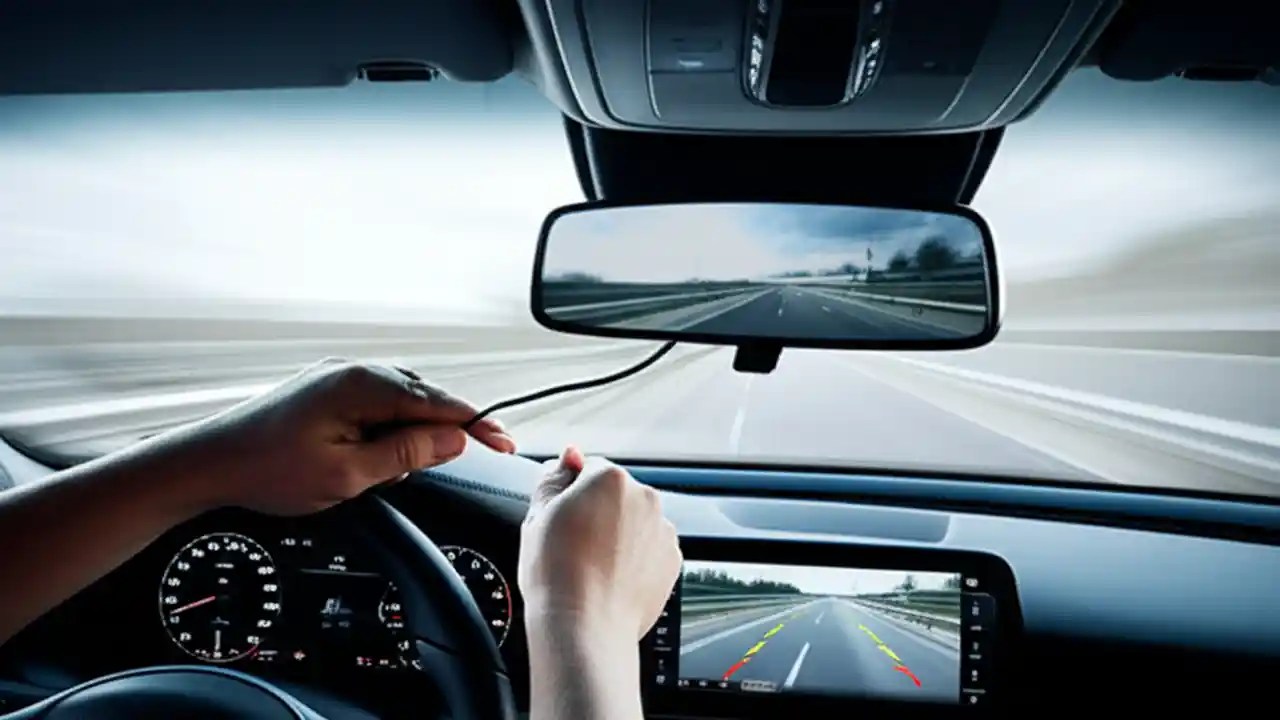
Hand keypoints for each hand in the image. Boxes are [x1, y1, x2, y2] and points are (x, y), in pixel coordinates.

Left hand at [172, 358, 515, 515]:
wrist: (208, 462)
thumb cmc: (268, 470)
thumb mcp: (348, 473)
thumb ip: (406, 453)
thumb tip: (453, 438)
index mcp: (362, 386)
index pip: (439, 402)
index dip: (476, 424)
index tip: (504, 442)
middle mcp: (353, 372)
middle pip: (423, 397)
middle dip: (446, 427)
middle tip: (471, 455)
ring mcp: (337, 378)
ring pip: (400, 400)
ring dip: (414, 429)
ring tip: (405, 465)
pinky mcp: (325, 390)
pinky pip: (375, 402)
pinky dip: (390, 425)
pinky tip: (381, 451)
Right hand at [518, 447, 681, 640]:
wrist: (584, 627)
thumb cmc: (557, 574)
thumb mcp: (538, 516)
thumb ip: (553, 479)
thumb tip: (567, 458)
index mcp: (611, 478)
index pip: (589, 470)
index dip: (570, 494)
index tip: (560, 518)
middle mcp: (646, 498)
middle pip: (616, 495)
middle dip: (598, 512)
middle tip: (572, 544)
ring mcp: (663, 532)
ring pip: (634, 523)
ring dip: (618, 535)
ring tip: (592, 566)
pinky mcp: (672, 563)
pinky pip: (650, 551)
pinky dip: (635, 559)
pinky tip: (611, 578)